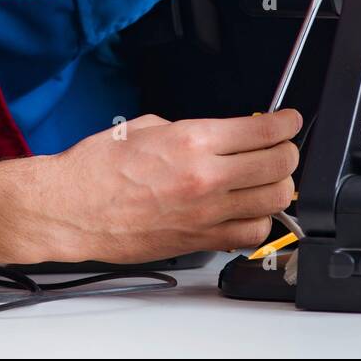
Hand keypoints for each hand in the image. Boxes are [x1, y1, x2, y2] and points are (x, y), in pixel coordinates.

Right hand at [37, 110, 302, 263]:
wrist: (71, 209)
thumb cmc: (95, 168)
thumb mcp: (146, 127)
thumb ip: (190, 129)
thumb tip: (220, 133)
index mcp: (192, 141)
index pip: (264, 130)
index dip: (286, 122)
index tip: (289, 121)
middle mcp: (205, 177)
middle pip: (279, 166)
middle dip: (287, 152)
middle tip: (281, 147)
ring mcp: (205, 213)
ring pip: (274, 202)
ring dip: (278, 188)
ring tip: (267, 179)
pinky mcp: (199, 240)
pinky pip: (251, 234)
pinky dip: (258, 221)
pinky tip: (247, 209)